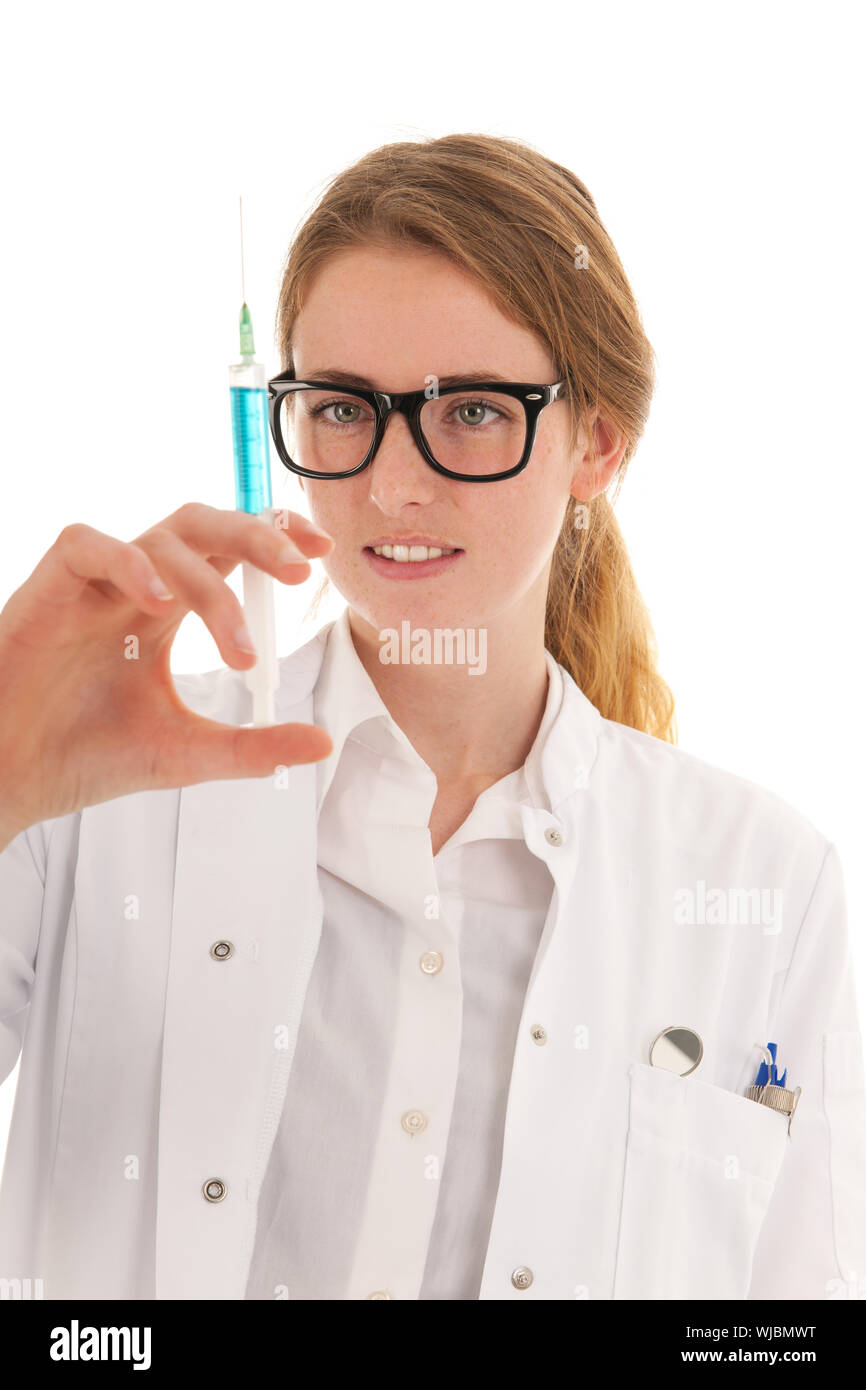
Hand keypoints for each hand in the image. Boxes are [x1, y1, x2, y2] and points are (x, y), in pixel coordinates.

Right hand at [0, 502, 334, 844]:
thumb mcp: (186, 752)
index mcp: (169, 611)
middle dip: (258, 535)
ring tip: (237, 647)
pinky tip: (156, 603)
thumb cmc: (87, 755)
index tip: (320, 552)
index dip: (273, 537)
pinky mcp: (48, 589)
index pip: (229, 550)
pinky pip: (87, 543)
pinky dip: (127, 562)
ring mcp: (94, 585)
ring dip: (210, 585)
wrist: (14, 778)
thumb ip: (253, 746)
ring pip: (161, 536)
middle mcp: (138, 588)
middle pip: (205, 526)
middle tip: (300, 571)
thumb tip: (322, 743)